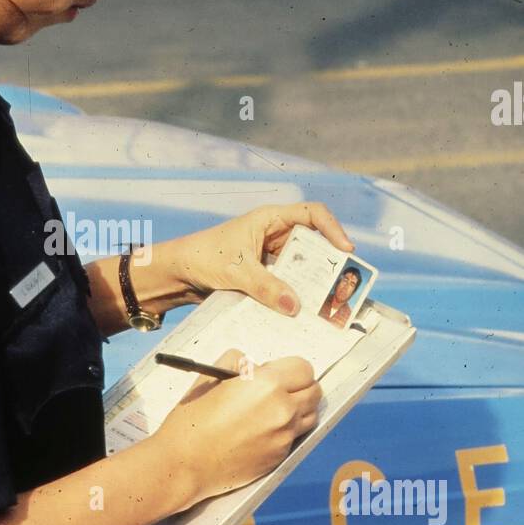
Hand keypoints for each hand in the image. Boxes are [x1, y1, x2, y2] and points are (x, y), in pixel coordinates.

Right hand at [157, 348, 321, 504]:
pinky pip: (295, 435)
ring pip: (310, 414)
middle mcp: (282, 409)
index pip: (304, 368)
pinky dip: (286, 429)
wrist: (185, 464)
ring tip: (273, 410)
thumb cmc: (192, 420)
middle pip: (314, 391)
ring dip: (299, 408)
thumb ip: (238, 364)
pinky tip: (262, 430)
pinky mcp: (280, 456)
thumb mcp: (211, 377)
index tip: (278, 372)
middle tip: (279, 389)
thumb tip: (254, 366)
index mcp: (266, 384)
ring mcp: (284, 435)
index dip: (290, 368)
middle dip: (299, 386)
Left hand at [172, 201, 353, 315]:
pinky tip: (303, 310)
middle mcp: (274, 234)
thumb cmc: (203, 257)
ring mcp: (271, 255)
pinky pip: (288, 282)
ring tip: (329, 301)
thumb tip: (294, 306)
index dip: (333, 229)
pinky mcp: (265, 274)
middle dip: (329, 262)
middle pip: (313, 243)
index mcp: (270, 219)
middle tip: (345, 283)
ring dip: (313, 282)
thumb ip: (266, 288)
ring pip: (302, 265)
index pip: (313, 214)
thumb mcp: (237, 271)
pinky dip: (296, 293)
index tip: (346, 250)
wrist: (178, 272)